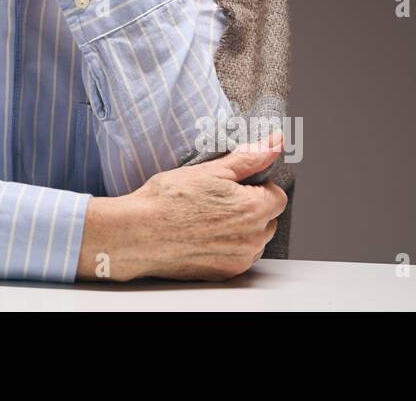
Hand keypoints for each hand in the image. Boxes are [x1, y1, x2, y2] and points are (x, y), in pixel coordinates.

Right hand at [78, 132, 287, 281]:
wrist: (138, 233)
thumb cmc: (168, 199)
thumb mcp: (211, 170)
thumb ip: (249, 157)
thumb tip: (276, 142)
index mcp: (253, 210)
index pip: (277, 196)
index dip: (256, 186)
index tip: (233, 185)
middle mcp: (252, 239)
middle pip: (269, 220)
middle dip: (251, 208)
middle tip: (218, 200)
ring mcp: (238, 259)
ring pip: (254, 240)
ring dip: (242, 229)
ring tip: (208, 217)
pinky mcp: (224, 273)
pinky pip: (238, 257)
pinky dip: (228, 246)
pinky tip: (203, 235)